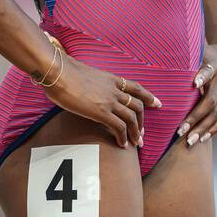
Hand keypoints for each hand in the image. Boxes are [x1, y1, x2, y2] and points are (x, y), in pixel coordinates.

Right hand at [36, 41, 161, 148]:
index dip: (149, 96)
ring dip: (135, 133)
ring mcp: (109, 101)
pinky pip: (119, 127)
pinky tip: (121, 144)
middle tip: (142, 133)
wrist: (58, 72)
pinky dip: (123, 137)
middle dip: (142, 121)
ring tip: (136, 143)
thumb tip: (87, 91)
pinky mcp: (101, 112)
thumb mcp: (85, 75)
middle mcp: (114, 90)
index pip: (136, 88)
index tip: (157, 104)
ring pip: (132, 119)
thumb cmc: (64, 73)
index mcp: (112, 79)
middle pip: (138, 106)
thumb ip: (92, 84)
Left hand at [177, 40, 216, 146]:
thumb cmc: (210, 55)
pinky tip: (202, 139)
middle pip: (210, 102)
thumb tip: (162, 57)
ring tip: (189, 141)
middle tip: (179, 130)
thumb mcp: (201, 52)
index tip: (195, 83)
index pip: (208, 72)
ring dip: (203, 129)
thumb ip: (187, 59)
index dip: (202, 77)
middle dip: (195, 118)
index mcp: (214, 68)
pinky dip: (213, 130)